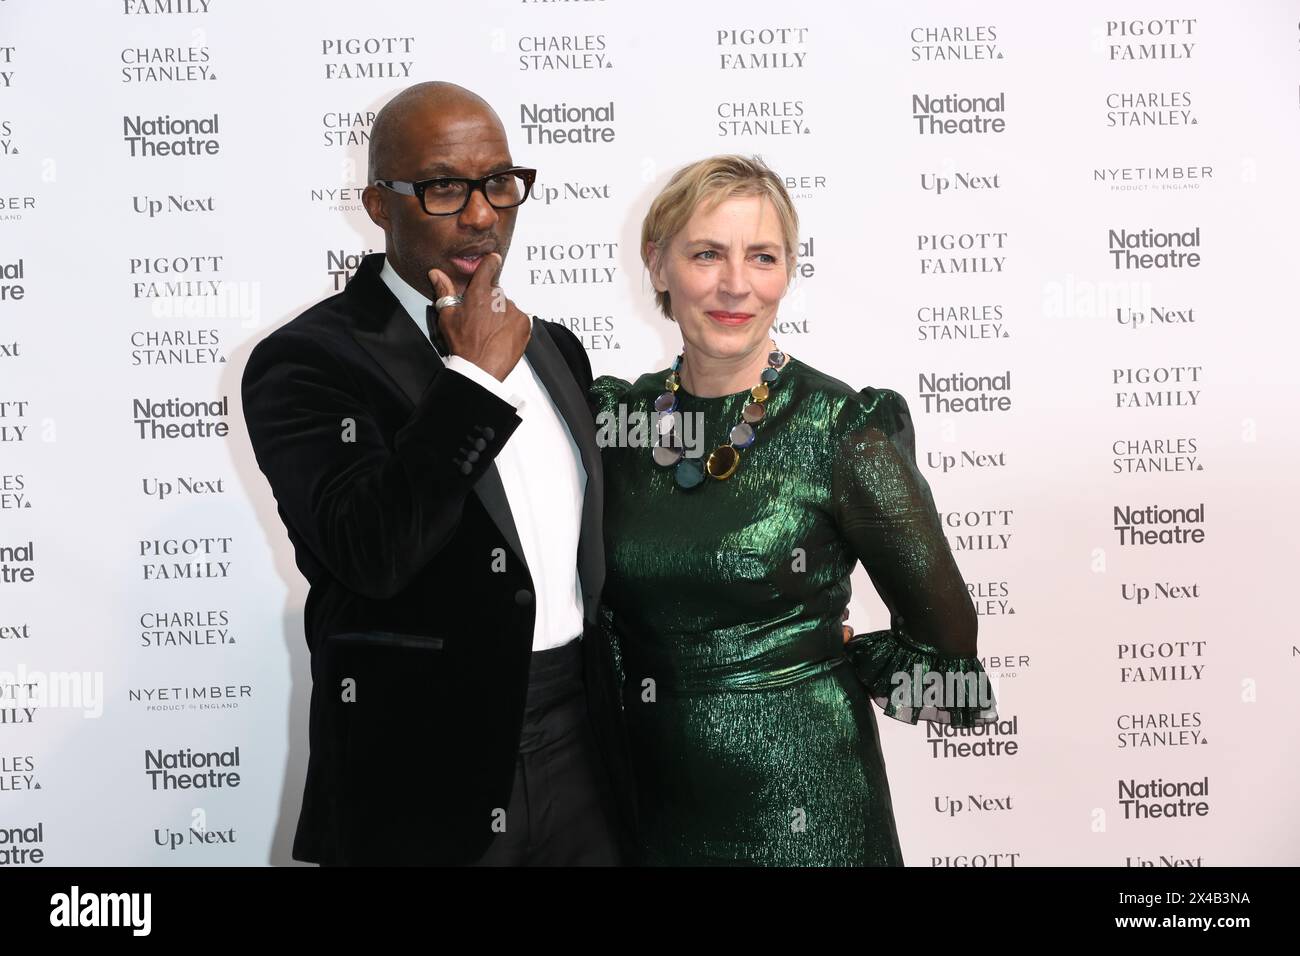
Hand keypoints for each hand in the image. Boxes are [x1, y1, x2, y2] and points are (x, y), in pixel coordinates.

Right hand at [428, 253, 529, 381]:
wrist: (480, 369)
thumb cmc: (463, 345)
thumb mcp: (448, 317)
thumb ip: (444, 291)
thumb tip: (436, 273)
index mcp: (479, 293)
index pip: (488, 268)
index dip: (490, 263)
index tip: (493, 259)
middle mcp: (499, 299)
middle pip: (496, 293)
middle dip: (490, 302)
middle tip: (481, 320)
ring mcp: (514, 311)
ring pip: (508, 307)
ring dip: (502, 315)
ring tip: (491, 332)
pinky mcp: (525, 324)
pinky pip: (519, 319)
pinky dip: (513, 325)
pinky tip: (501, 336)